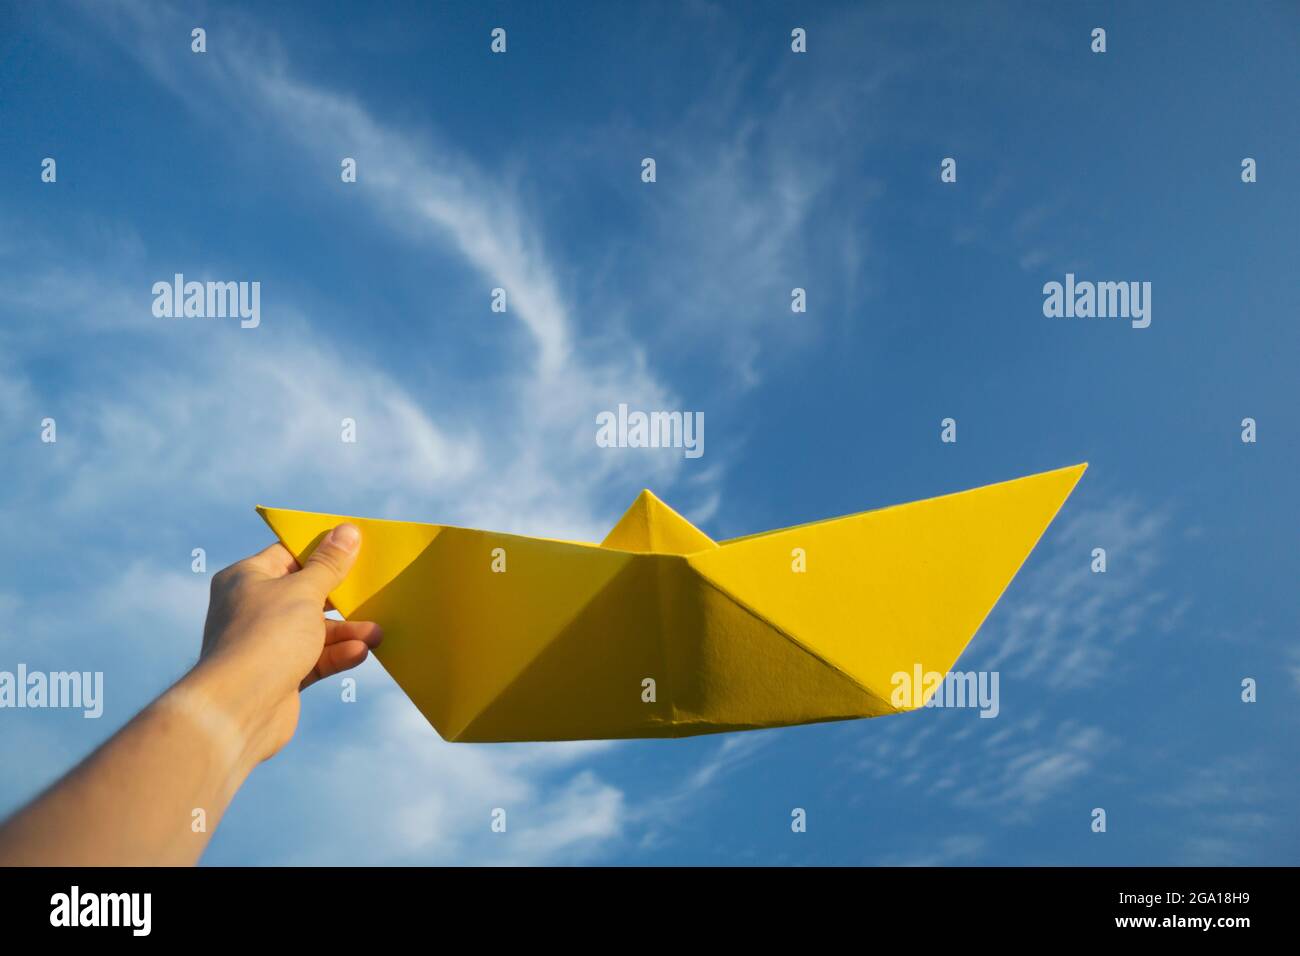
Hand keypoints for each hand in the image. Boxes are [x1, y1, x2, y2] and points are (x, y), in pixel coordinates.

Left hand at [192, 524, 381, 765]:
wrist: (238, 708)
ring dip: (346, 630)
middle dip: (341, 596)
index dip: (321, 550)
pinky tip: (360, 652)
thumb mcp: (305, 592)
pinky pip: (314, 658)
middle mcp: (253, 608)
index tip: (355, 548)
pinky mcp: (280, 674)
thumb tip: (347, 531)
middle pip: (305, 593)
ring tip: (377, 633)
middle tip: (372, 590)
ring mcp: (266, 643)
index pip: (288, 554)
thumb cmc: (266, 637)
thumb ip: (329, 564)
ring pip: (314, 629)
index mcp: (247, 578)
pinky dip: (337, 654)